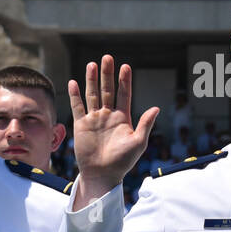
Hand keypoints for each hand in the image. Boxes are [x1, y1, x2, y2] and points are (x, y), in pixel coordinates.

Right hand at [67, 55, 158, 205]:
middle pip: (107, 90)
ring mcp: (94, 119)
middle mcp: (108, 115)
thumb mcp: (138, 143)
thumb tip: (156, 108)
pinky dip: (75, 95)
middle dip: (107, 74)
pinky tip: (74, 82)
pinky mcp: (81, 125)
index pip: (124, 94)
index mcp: (123, 118)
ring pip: (92, 95)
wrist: (103, 175)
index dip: (124, 81)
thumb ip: (145, 124)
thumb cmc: (123, 162)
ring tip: (92, 64)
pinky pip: (78, 107)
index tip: (125, 66)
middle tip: (107, 57)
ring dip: (91, 80)